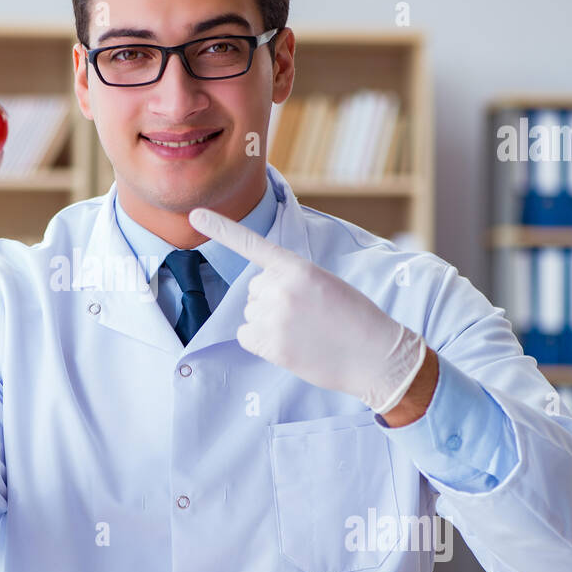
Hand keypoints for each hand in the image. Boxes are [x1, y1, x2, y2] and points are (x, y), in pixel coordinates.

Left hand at [187, 206, 425, 413]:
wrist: (376, 355)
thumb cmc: (355, 318)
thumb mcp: (326, 283)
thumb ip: (292, 279)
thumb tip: (260, 291)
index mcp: (297, 267)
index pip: (252, 244)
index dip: (221, 228)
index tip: (194, 215)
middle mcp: (280, 288)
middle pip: (255, 289)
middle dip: (273, 300)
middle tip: (307, 314)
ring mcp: (272, 317)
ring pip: (250, 312)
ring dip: (268, 322)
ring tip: (303, 331)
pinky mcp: (269, 344)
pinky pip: (245, 335)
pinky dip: (260, 341)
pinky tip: (287, 345)